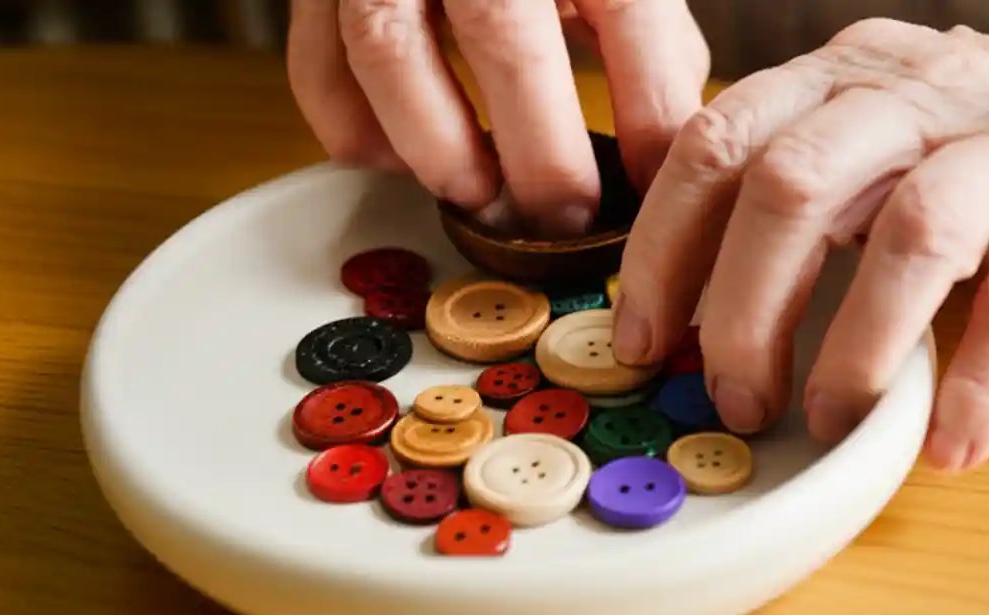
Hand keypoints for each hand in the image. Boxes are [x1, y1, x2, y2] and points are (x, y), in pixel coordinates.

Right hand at [287, 0, 708, 234]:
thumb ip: (647, 37)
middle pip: (505, 34)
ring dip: (441, 150)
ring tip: (483, 198)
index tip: (652, 187)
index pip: (624, 8)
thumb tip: (668, 147)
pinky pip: (320, 68)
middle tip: (565, 220)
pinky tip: (406, 161)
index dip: (649, 113)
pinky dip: (360, 134)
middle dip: (542, 156)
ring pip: (389, 50)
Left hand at [613, 19, 988, 469]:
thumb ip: (783, 190)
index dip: (664, 249)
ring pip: (911, 235)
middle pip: (792, 188)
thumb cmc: (980, 151)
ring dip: (852, 349)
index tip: (643, 339)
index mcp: (839, 77)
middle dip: (742, 310)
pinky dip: (980, 381)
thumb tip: (682, 304)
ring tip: (828, 423)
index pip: (717, 144)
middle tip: (733, 396)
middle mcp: (914, 93)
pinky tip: (949, 442)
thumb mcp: (869, 135)